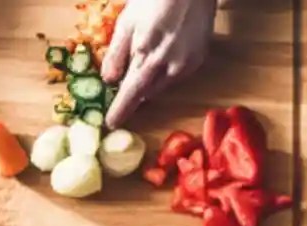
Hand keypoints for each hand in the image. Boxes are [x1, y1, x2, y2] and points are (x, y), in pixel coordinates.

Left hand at [101, 0, 218, 127]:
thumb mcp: (127, 21)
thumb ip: (117, 53)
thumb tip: (109, 80)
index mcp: (145, 53)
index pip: (131, 91)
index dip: (121, 109)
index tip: (111, 123)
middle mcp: (167, 64)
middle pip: (147, 93)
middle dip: (134, 100)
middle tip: (122, 105)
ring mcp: (185, 64)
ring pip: (162, 86)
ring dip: (148, 87)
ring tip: (139, 80)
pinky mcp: (198, 61)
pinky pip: (176, 77)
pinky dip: (164, 77)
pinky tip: (159, 65)